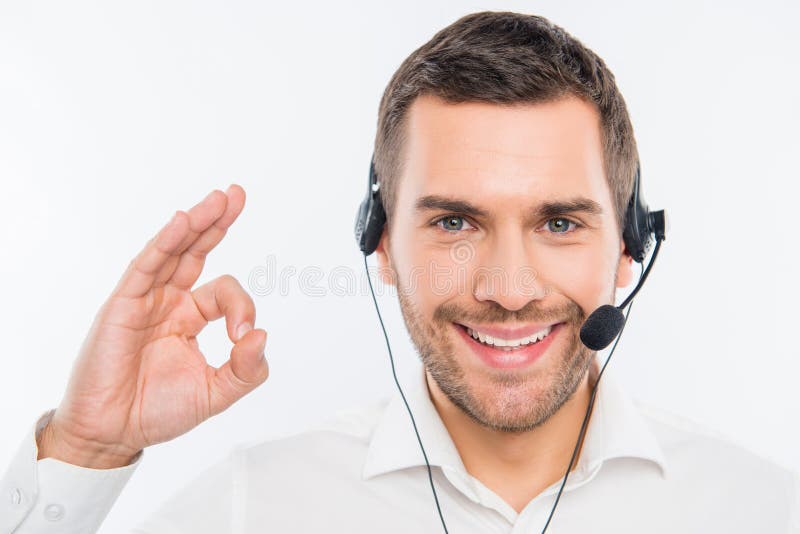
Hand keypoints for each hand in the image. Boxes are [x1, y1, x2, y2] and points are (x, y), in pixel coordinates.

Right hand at [38, 185, 268, 468]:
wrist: (113, 433)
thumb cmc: (158, 411)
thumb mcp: (216, 393)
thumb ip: (246, 369)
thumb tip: (262, 336)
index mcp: (190, 317)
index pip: (225, 292)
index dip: (243, 307)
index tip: (244, 337)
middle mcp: (168, 302)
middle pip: (196, 251)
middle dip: (217, 223)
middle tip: (237, 194)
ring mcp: (145, 300)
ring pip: (172, 251)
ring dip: (196, 223)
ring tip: (220, 199)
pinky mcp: (123, 305)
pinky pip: (146, 266)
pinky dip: (165, 243)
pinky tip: (183, 221)